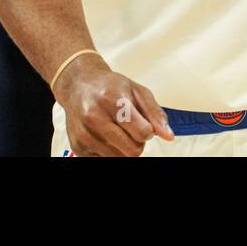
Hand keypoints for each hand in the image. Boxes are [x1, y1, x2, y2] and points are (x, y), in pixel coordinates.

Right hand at [53, 53, 174, 156]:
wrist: (79, 85)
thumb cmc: (111, 87)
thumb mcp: (138, 91)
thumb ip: (155, 113)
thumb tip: (169, 136)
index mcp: (113, 101)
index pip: (143, 132)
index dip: (148, 130)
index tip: (142, 122)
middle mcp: (95, 117)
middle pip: (133, 151)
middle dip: (138, 142)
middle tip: (131, 128)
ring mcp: (85, 134)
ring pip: (120, 158)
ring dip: (124, 148)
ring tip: (117, 129)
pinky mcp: (77, 146)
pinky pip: (105, 161)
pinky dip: (110, 151)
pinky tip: (104, 135)